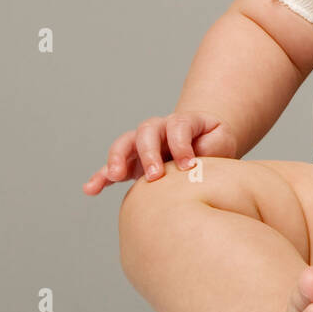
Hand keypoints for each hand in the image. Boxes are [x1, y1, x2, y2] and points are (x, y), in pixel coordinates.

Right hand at [82, 113, 237, 194]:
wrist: (205, 146)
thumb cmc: (214, 146)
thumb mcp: (221, 142)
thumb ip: (212, 146)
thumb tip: (196, 160)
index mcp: (183, 122)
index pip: (177, 126)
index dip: (181, 144)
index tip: (188, 166)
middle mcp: (159, 129)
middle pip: (147, 131)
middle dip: (148, 153)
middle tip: (154, 176)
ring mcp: (142, 144)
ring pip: (124, 143)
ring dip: (117, 158)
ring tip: (114, 176)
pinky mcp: (131, 163)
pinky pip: (112, 167)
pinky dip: (100, 177)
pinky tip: (91, 189)